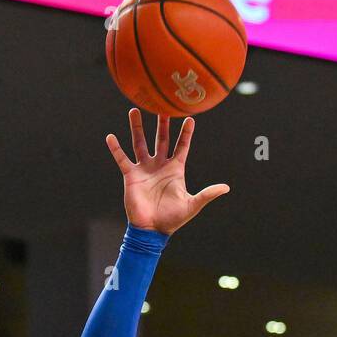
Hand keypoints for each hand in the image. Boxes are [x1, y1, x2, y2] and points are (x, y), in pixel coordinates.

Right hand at [106, 109, 228, 234]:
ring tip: (135, 110)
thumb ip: (208, 194)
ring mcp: (145, 169)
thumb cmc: (173, 219)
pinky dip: (116, 148)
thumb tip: (226, 188)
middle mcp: (160, 165)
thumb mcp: (193, 205)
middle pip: (161, 139)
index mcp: (175, 170)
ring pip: (140, 143)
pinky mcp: (131, 175)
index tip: (190, 118)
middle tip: (161, 106)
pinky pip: (122, 158)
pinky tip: (110, 136)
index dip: (186, 133)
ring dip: (137, 127)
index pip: (182, 147)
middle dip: (162, 124)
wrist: (153, 230)